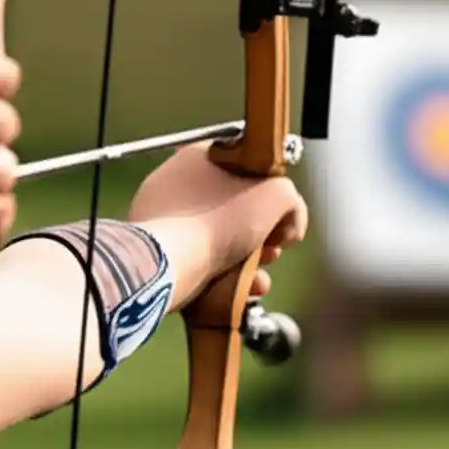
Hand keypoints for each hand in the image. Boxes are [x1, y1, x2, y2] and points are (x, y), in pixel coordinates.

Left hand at [128, 143, 307, 299]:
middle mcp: (174, 183)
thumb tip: (289, 223)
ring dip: (248, 262)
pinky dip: (224, 277)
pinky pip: (199, 261)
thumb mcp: (276, 196)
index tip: (280, 217)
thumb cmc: (219, 220)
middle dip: (262, 235)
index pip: (245, 168)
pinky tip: (241, 291)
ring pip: (219, 239)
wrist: (168, 265)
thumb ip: (291, 201)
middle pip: (234, 208)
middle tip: (271, 250)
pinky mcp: (157, 253)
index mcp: (198, 157)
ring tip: (258, 278)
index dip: (270, 193)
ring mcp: (161, 219)